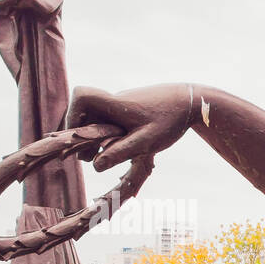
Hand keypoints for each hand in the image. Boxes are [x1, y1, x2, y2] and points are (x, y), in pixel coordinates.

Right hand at [66, 84, 197, 171]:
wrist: (191, 102)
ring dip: (94, 136)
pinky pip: (109, 119)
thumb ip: (121, 153)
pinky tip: (115, 148)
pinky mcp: (128, 109)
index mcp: (115, 103)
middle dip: (81, 134)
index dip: (73, 115)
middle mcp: (114, 101)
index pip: (82, 96)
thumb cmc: (170, 120)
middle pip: (85, 112)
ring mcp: (121, 104)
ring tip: (98, 156)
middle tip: (87, 157)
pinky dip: (107, 133)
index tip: (76, 137)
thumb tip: (95, 166)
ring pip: (97, 118)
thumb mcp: (147, 141)